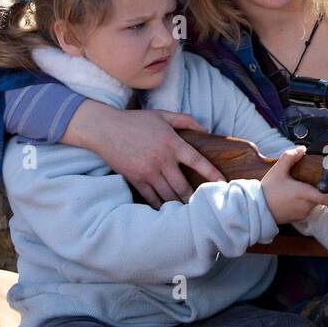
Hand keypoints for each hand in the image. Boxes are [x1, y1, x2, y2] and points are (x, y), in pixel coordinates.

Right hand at [63, 100, 228, 207]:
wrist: (105, 129)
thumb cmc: (136, 121)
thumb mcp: (163, 115)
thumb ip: (186, 120)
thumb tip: (206, 130)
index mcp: (172, 143)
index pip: (197, 161)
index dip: (211, 173)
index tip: (222, 184)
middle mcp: (162, 159)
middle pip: (182, 186)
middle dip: (194, 198)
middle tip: (205, 206)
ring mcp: (147, 171)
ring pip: (168, 195)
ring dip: (179, 205)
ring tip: (189, 212)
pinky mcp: (135, 179)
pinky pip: (151, 197)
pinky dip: (160, 205)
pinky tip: (168, 210)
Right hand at [261, 147, 327, 223]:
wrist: (257, 209)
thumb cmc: (268, 191)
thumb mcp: (278, 171)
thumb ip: (290, 157)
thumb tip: (302, 149)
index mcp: (304, 194)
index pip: (326, 198)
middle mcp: (306, 205)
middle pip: (321, 196)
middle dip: (320, 188)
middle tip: (311, 181)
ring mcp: (304, 213)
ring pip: (314, 201)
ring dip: (311, 194)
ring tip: (295, 188)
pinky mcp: (299, 217)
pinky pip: (307, 207)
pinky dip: (305, 201)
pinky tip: (293, 195)